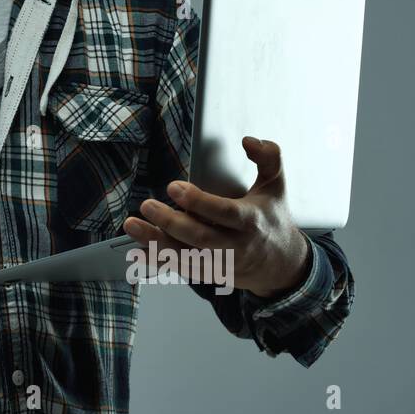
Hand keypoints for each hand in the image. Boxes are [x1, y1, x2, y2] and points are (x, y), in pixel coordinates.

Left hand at [123, 136, 311, 297]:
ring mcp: (221, 262)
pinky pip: (180, 268)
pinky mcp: (209, 273)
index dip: (198, 201)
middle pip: (200, 237)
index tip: (174, 187)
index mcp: (251, 221)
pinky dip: (157, 260)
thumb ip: (269, 157)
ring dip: (155, 242)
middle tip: (147, 205)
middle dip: (170, 222)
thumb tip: (249, 140)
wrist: (282, 266)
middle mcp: (236, 245)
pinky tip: (137, 248)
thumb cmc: (272, 220)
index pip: (224, 212)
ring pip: (185, 256)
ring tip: (132, 225)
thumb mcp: (276, 186)